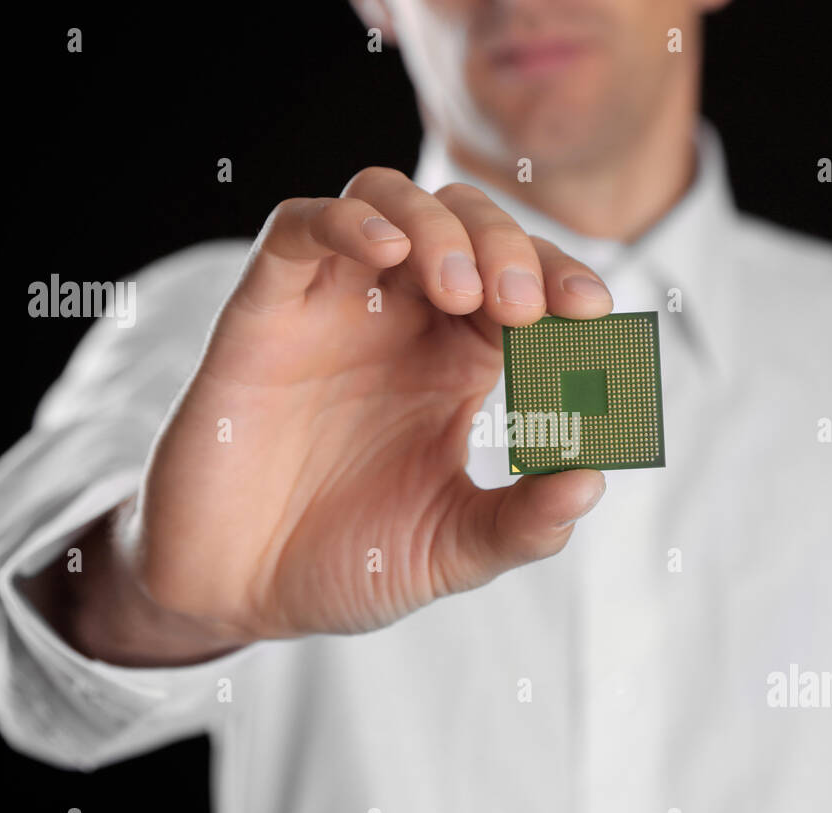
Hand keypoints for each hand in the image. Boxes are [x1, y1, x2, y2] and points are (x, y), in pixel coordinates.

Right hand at [124, 168, 612, 642]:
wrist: (239, 592)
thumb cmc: (346, 561)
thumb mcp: (450, 550)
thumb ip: (522, 524)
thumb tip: (593, 481)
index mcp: (456, 363)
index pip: (525, 284)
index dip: (562, 281)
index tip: (592, 313)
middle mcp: (400, 321)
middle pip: (467, 224)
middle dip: (510, 249)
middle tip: (526, 310)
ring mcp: (332, 307)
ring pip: (389, 201)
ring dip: (438, 226)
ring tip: (465, 290)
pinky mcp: (265, 311)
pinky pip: (300, 229)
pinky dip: (347, 222)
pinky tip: (388, 252)